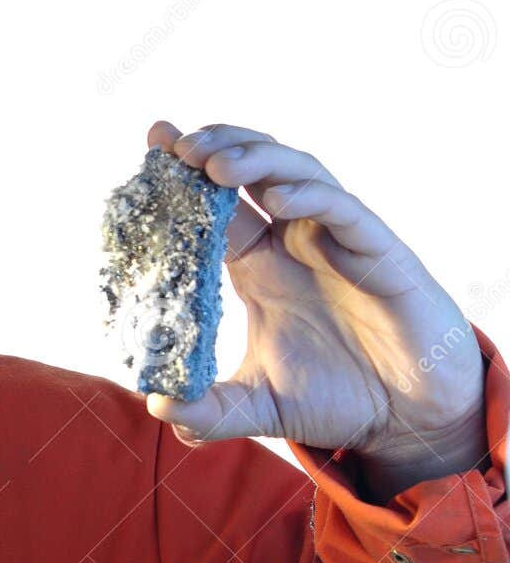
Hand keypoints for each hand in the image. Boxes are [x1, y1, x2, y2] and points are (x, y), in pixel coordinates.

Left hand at [140, 120, 487, 502]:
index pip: (215, 203)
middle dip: (215, 148)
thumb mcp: (258, 407)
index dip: (185, 172)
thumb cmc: (335, 399)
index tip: (154, 141)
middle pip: (252, 170)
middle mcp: (294, 241)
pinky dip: (312, 196)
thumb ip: (208, 411)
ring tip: (213, 163)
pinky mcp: (379, 254)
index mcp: (258, 263)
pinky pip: (345, 211)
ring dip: (256, 160)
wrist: (408, 421)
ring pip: (297, 173)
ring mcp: (336, 241)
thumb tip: (159, 406)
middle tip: (176, 145)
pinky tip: (280, 197)